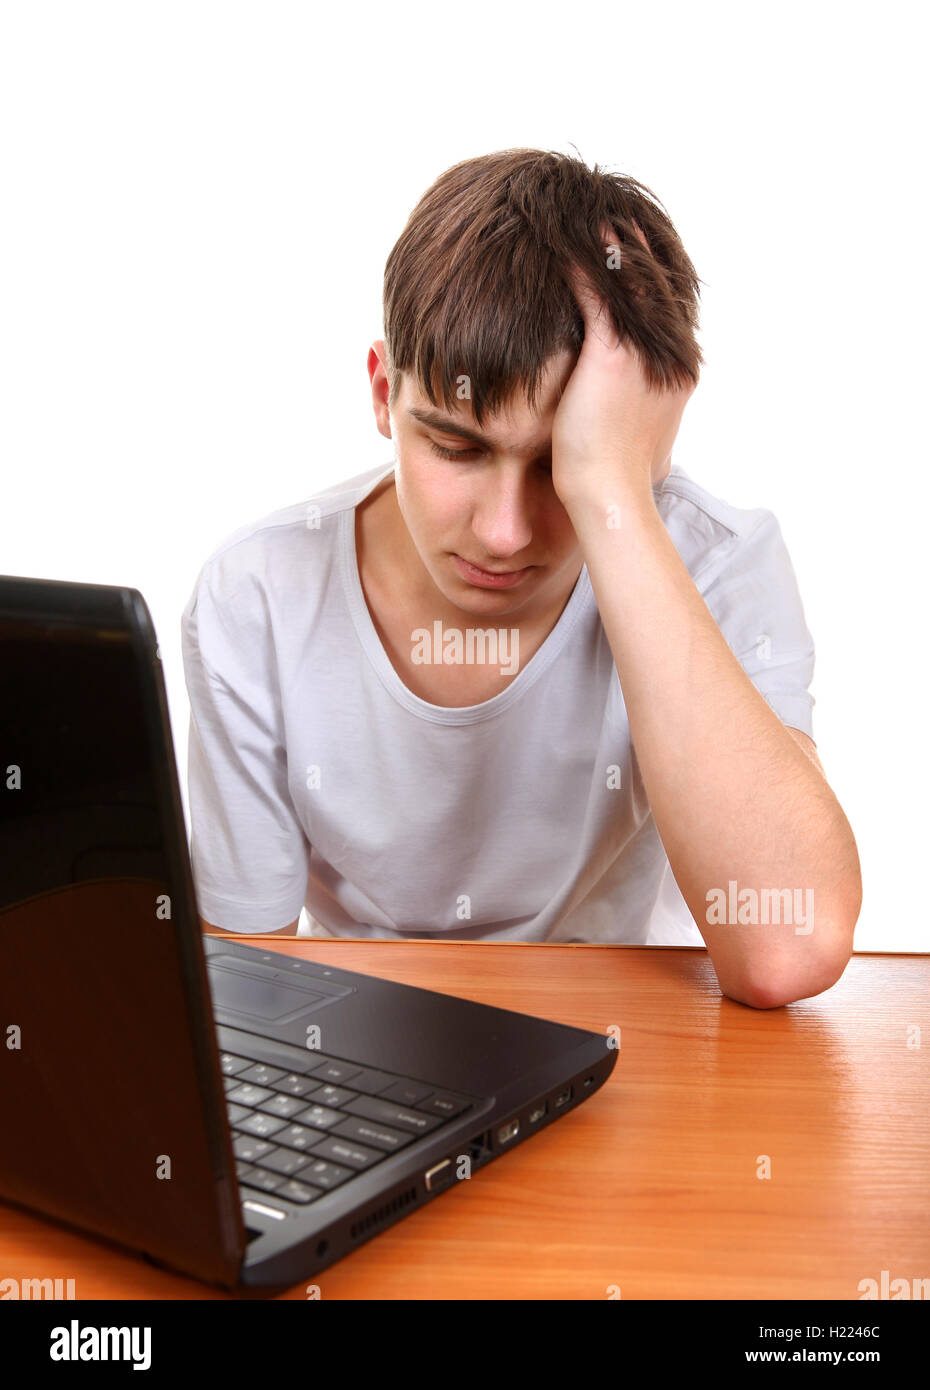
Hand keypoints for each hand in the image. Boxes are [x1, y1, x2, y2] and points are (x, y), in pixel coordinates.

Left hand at [551, 226, 697, 510]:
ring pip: (630, 281)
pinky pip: (598, 292)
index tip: (629, 250)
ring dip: (609, 246)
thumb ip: (631, 405)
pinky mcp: (614, 353)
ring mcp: (647, 352)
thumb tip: (623, 407)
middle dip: (634, 249)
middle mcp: (671, 354)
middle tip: (612, 213)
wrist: (607, 496)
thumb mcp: (630, 432)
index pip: (666, 309)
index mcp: (677, 370)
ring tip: (588, 214)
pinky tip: (564, 241)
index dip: (648, 277)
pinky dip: (582, 264)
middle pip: (655, 285)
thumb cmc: (607, 477)